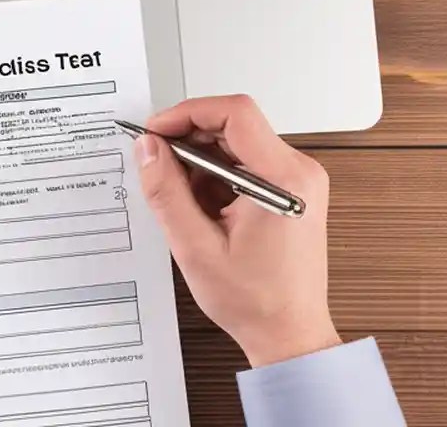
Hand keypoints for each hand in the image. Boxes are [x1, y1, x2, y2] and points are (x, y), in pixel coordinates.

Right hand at [135, 95, 341, 367]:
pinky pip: (245, 164)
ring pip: (236, 145)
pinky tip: (203, 213)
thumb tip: (147, 149)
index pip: (235, 113)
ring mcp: (297, 181)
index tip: (156, 131)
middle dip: (188, 141)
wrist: (289, 334)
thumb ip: (166, 191)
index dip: (187, 113)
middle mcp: (298, 173)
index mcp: (284, 180)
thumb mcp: (195, 246)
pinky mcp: (290, 192)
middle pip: (234, 125)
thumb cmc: (256, 301)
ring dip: (200, 164)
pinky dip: (215, 178)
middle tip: (158, 167)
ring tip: (186, 206)